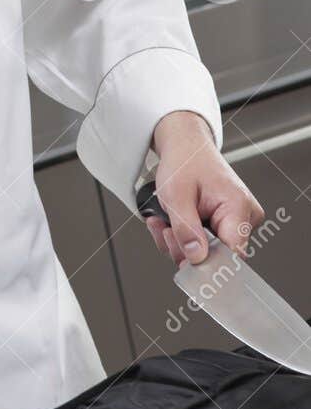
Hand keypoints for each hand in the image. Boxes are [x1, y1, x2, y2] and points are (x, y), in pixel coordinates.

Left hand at [146, 110, 264, 267]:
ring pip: (206, 251)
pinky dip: (182, 236)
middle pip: (217, 255)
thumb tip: (197, 258)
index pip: (233, 254)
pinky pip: (203, 242)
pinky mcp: (225, 224)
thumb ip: (186, 230)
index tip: (184, 260)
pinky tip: (170, 222)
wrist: (185, 145)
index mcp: (238, 207)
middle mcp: (245, 216)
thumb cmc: (184, 161)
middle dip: (183, 247)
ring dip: (178, 241)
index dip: (207, 262)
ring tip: (164, 221)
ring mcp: (236, 221)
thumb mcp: (176, 196)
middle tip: (164, 231)